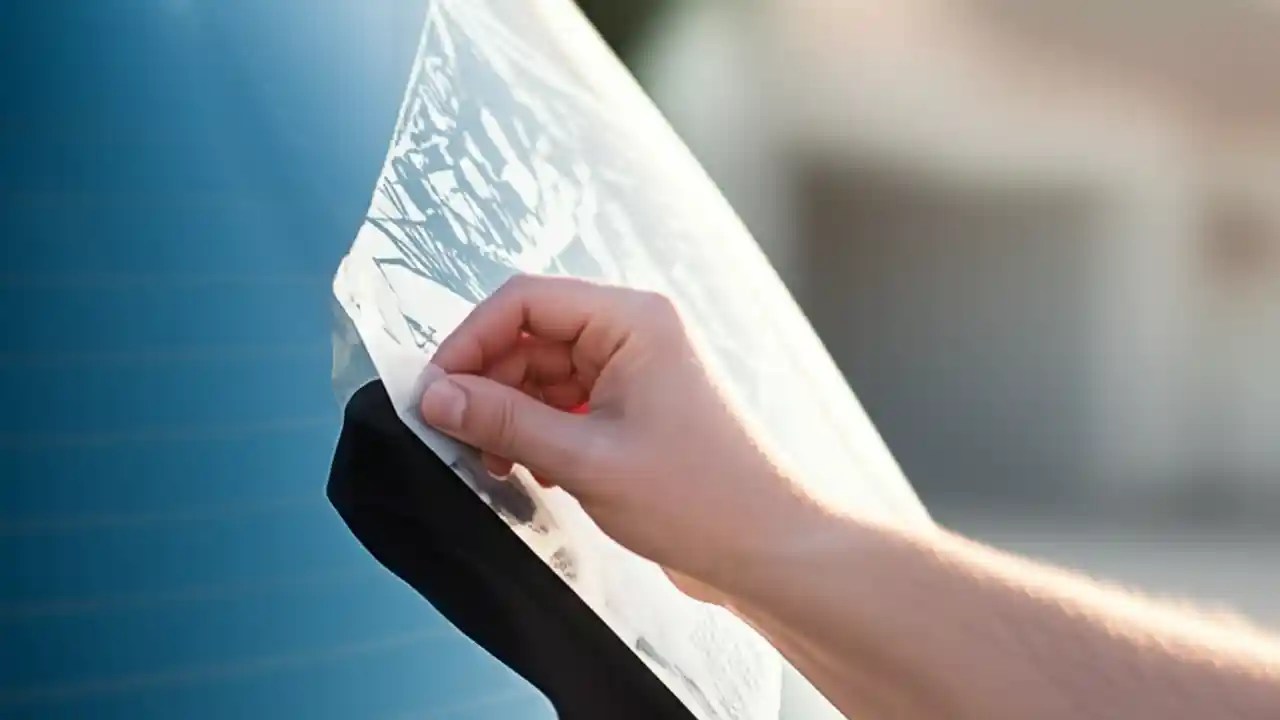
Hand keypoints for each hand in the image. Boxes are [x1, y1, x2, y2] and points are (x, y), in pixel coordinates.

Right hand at [419, 275, 815, 593]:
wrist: (769, 549)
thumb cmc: (702, 497)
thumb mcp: (587, 460)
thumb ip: (505, 422)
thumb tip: (435, 396)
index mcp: (633, 320)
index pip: (526, 300)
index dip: (470, 341)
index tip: (434, 391)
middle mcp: (633, 335)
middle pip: (530, 337)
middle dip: (487, 385)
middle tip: (456, 437)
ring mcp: (633, 374)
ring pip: (542, 375)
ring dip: (510, 416)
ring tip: (496, 465)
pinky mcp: (631, 412)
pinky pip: (563, 406)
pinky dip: (537, 434)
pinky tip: (532, 472)